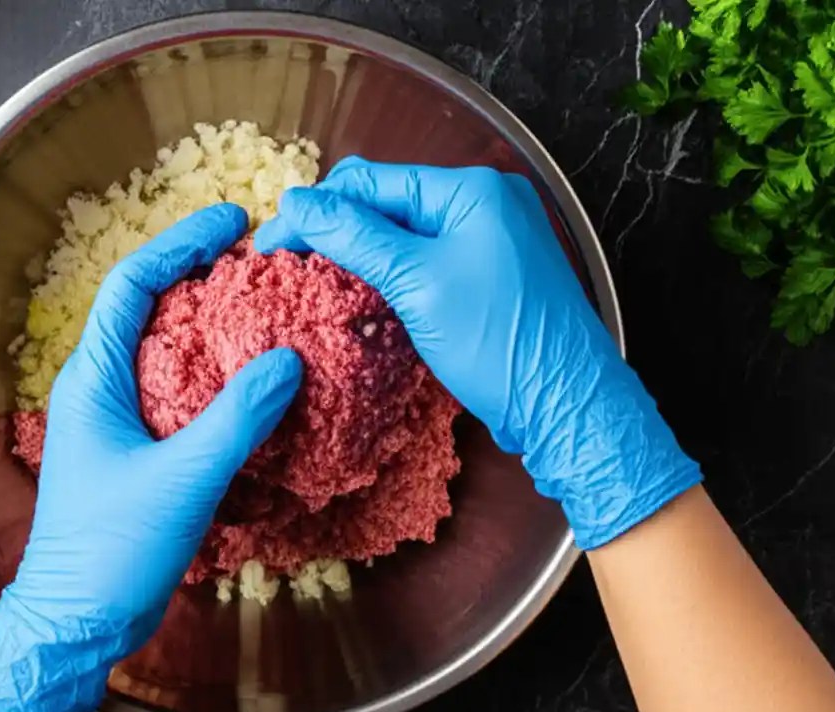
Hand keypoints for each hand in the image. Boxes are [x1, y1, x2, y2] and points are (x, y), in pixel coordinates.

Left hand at [0, 204, 302, 711]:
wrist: (74, 621)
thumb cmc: (111, 550)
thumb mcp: (182, 479)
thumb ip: (236, 419)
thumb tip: (286, 361)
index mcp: (93, 380)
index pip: (132, 284)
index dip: (180, 242)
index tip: (233, 220)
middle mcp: (98, 389)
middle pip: (146, 308)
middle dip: (199, 274)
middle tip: (257, 259)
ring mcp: (113, 422)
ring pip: (162, 351)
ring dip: (207, 325)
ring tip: (260, 308)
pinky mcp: (133, 453)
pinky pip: (174, 393)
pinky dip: (211, 376)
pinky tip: (249, 384)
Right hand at [256, 158, 699, 549]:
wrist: (567, 406)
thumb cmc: (499, 343)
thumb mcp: (417, 283)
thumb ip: (354, 237)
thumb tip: (295, 203)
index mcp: (471, 190)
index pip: (370, 182)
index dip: (314, 210)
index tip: (268, 245)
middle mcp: (482, 202)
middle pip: (384, 202)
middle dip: (332, 229)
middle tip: (285, 266)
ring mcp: (488, 240)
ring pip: (400, 233)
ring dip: (356, 253)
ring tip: (310, 281)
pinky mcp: (486, 276)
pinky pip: (422, 260)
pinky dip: (386, 274)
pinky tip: (357, 296)